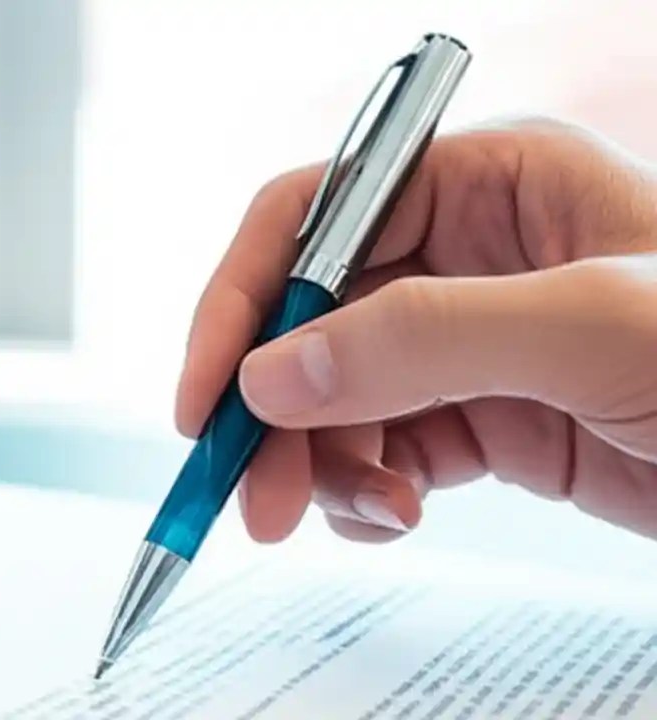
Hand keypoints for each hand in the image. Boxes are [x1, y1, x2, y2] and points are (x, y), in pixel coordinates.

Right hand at [176, 121, 656, 542]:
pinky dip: (364, 489)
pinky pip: (379, 447)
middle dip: (271, 408)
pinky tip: (395, 515)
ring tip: (355, 514)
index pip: (313, 217)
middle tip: (254, 496)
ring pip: (333, 394)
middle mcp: (466, 256)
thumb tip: (273, 375)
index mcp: (488, 183)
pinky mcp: (483, 419)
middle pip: (309, 319)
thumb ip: (429, 339)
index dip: (244, 299)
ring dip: (317, 459)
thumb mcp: (598, 330)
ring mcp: (469, 343)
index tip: (208, 394)